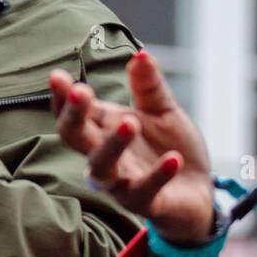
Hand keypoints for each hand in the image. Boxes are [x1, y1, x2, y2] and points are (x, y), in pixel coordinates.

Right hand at [49, 51, 213, 242]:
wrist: (198, 190)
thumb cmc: (170, 147)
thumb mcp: (162, 110)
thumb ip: (148, 85)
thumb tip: (141, 54)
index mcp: (103, 128)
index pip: (73, 113)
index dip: (62, 97)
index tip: (57, 76)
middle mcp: (105, 155)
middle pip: (75, 138)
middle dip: (74, 116)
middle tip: (80, 92)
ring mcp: (121, 181)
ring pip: (102, 167)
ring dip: (112, 145)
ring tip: (131, 123)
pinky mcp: (144, 202)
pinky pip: (145, 190)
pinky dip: (158, 175)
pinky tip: (173, 159)